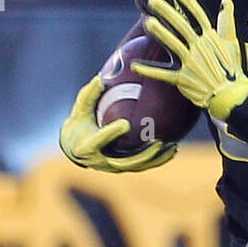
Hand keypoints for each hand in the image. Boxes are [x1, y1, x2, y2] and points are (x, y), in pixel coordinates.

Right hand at [59, 73, 177, 172]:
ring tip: (172, 147)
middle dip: (143, 154)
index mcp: (87, 146)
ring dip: (156, 159)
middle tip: (158, 142)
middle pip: (125, 162)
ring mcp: (113, 166)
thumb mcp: (80, 110)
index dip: (112, 133)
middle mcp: (101, 160)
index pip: (100, 140)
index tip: (125, 124)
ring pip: (137, 167)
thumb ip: (89, 95)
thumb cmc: (78, 125)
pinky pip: (142, 166)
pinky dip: (158, 160)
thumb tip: (101, 79)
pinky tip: (172, 150)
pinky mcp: (122, 167)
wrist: (75, 148)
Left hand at [141, 0, 247, 120]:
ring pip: (173, 44)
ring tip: (148, 22)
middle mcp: (200, 48)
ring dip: (160, 33)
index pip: (196, 14)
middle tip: (153, 0)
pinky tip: (135, 65)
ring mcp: (191, 63)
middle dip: (167, 12)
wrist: (230, 94)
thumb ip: (226, 20)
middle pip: (181, 26)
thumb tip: (226, 0)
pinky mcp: (183, 78)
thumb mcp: (231, 41)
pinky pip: (163, 74)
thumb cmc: (231, 68)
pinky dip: (149, 70)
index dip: (184, 0)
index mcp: (210, 38)